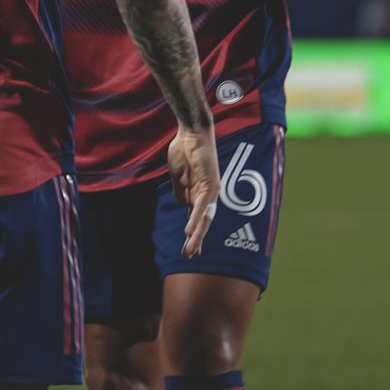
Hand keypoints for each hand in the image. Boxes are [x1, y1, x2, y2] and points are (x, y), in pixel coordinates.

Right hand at [166, 126, 220, 258]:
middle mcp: (209, 194)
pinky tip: (190, 231)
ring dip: (197, 235)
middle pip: (203, 222)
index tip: (190, 250)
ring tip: (190, 249)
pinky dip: (196, 218)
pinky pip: (201, 205)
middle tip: (189, 256)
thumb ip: (181, 192)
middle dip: (196, 240)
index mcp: (199, 193)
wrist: (190, 133)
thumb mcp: (178, 177)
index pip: (197, 218)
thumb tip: (182, 205)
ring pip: (204, 217)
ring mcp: (211, 189)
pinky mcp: (210, 183)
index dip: (194, 234)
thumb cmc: (184, 151)